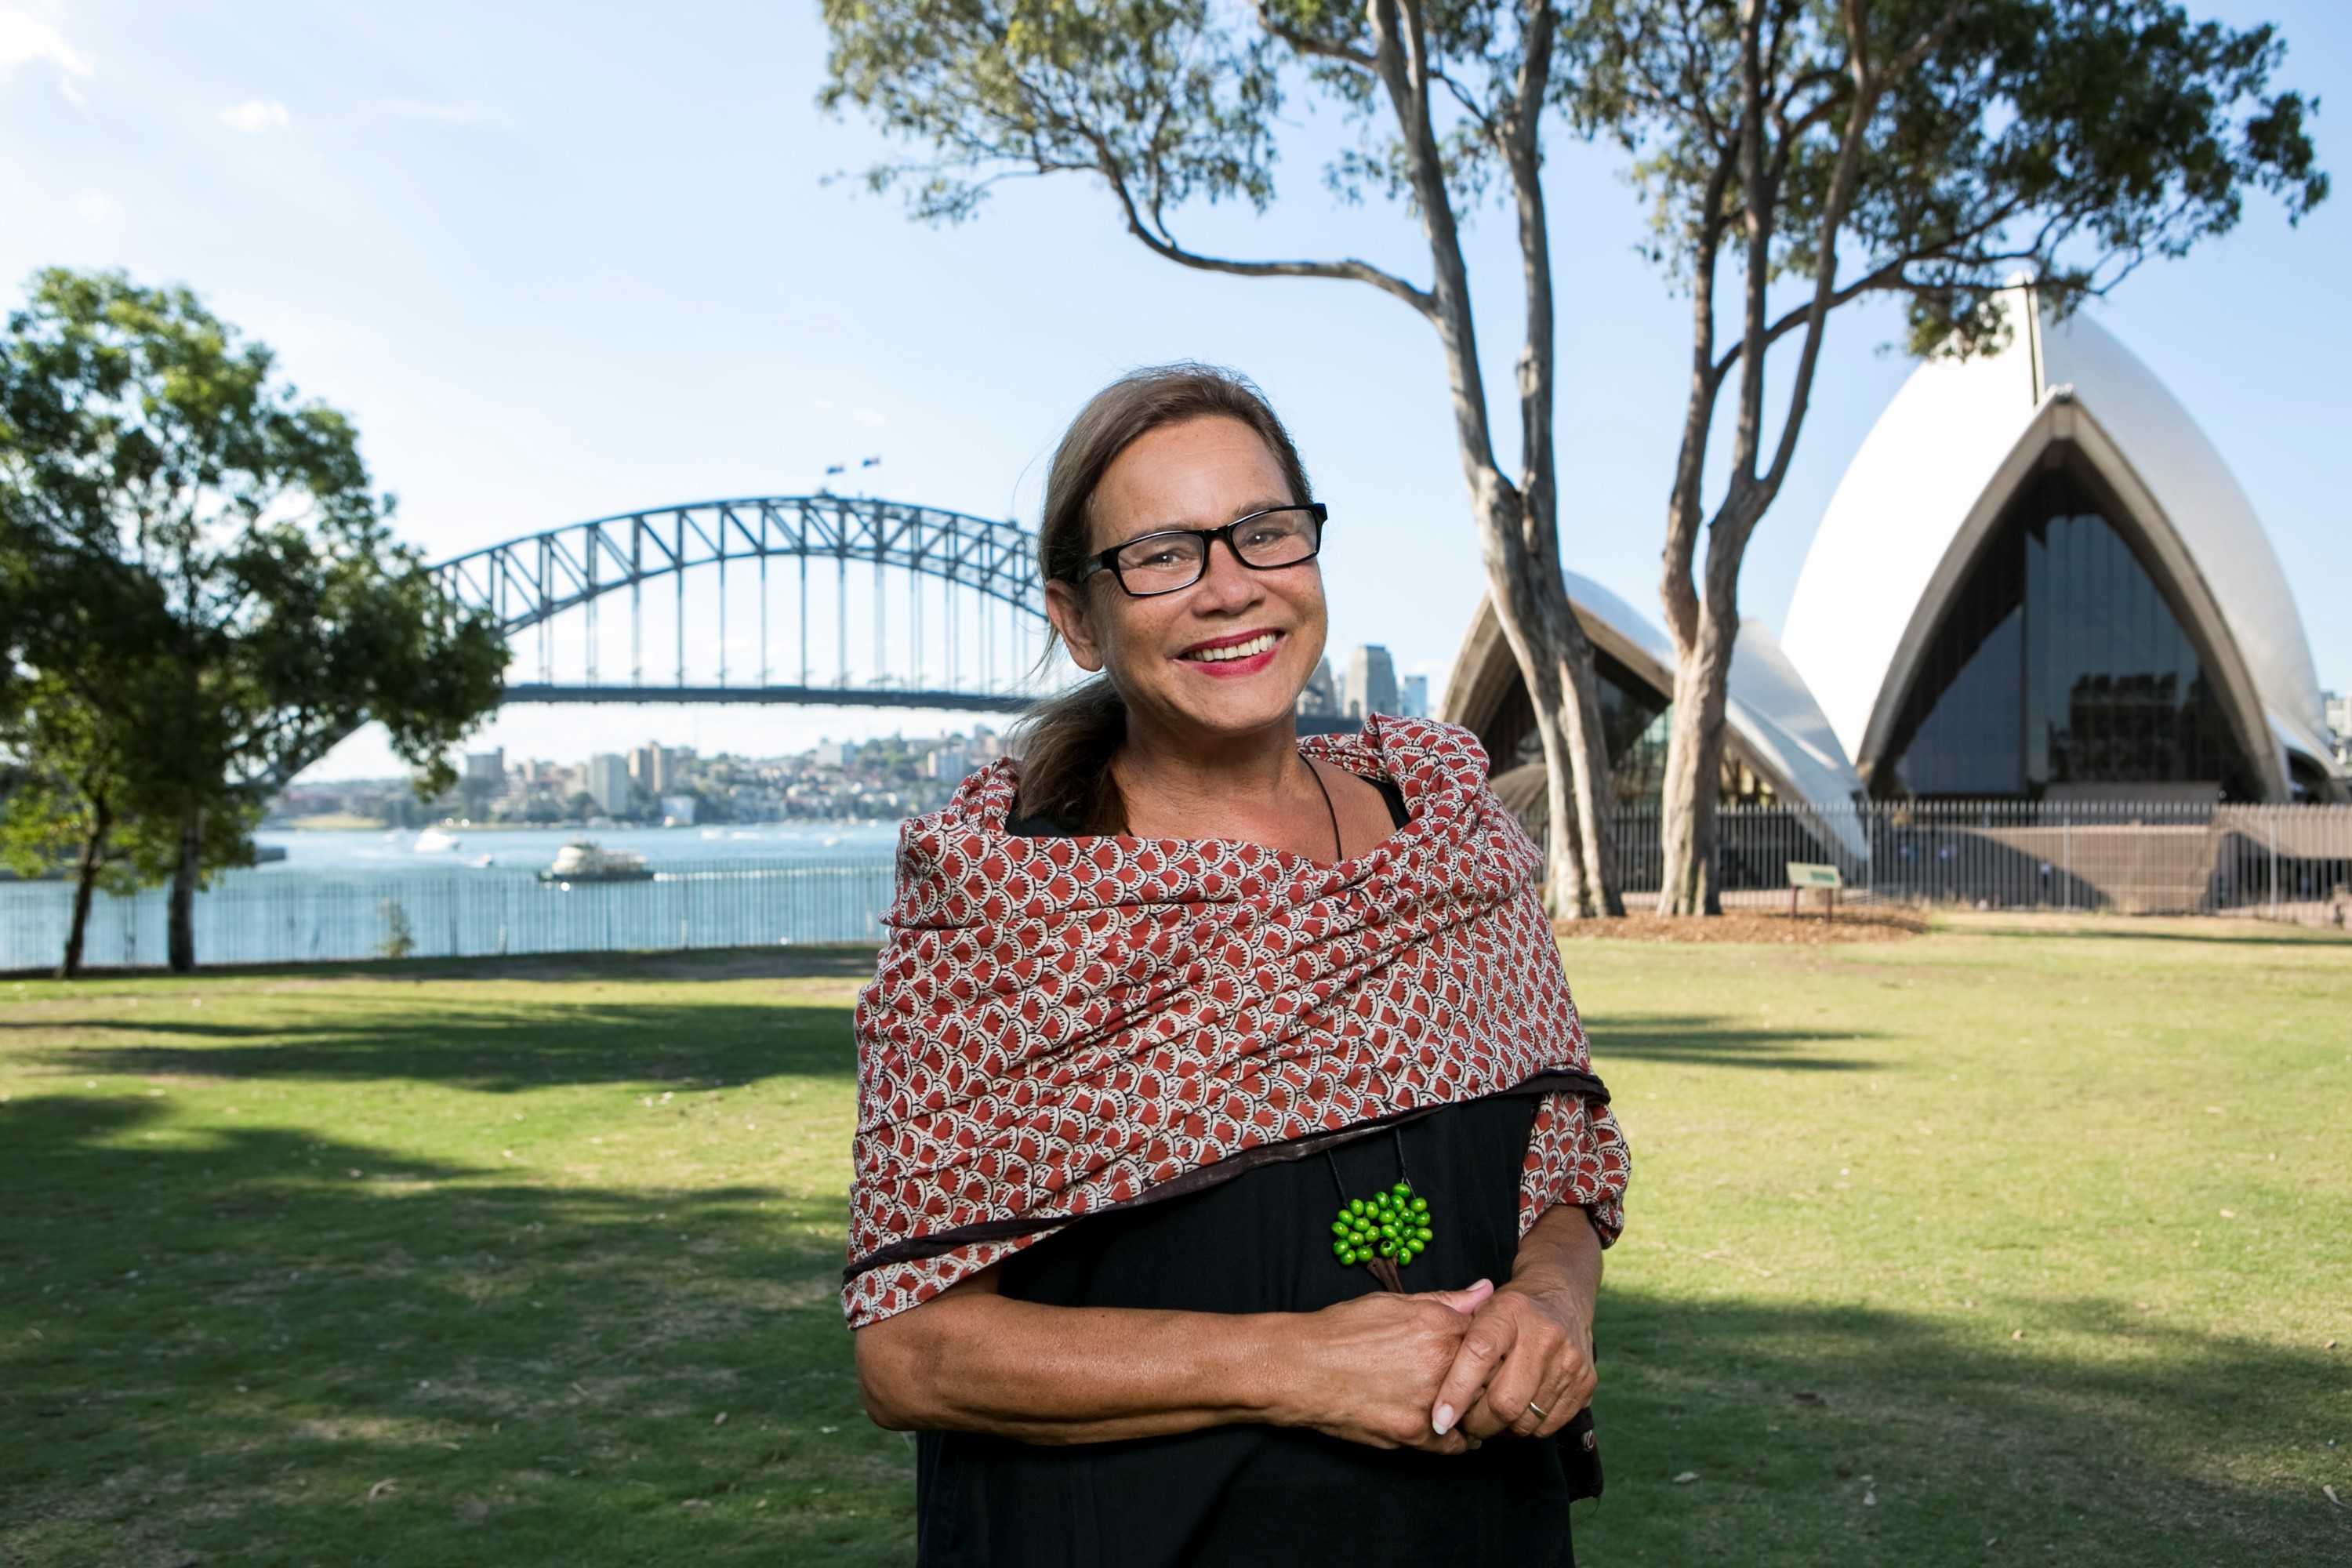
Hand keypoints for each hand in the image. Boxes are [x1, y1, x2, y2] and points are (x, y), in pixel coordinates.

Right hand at [1282, 1279, 1495, 1453]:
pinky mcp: (1415, 1433)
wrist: (1302, 1368)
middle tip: (1481, 1381)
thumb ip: (1446, 1299)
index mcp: (1440, 1325)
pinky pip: (1455, 1443)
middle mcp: (1441, 1362)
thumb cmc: (1342, 1331)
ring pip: (1477, 1412)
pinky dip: (1458, 1438)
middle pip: (1491, 1376)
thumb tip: (1485, 1289)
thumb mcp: (1394, 1302)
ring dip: (1475, 1409)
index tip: (1485, 1352)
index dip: (1491, 1346)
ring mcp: (1430, 1400)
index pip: (1492, 1338)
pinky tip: (1452, 1427)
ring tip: (1465, 1405)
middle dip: (1488, 1379)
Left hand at [1427, 1278, 1594, 1441]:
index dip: (1456, 1392)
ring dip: (1502, 1429)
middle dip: (1479, 1423)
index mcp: (1510, 1311)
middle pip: (1505, 1401)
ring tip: (1490, 1418)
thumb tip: (1436, 1393)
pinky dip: (1528, 1427)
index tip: (1439, 1420)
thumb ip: (1456, 1341)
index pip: (1478, 1355)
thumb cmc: (1510, 1310)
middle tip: (1466, 1424)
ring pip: (1526, 1420)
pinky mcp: (1586, 1383)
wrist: (1562, 1295)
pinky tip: (1517, 1414)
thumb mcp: (1480, 1309)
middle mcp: (1544, 1335)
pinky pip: (1550, 1425)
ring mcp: (1569, 1361)